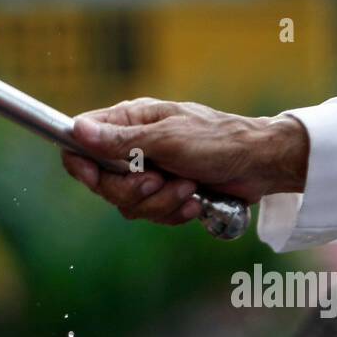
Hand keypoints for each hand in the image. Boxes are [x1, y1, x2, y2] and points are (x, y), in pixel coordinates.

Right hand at [60, 99, 307, 225]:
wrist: (259, 165)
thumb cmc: (216, 140)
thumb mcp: (166, 139)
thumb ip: (120, 140)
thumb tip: (78, 130)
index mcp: (130, 123)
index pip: (82, 142)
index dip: (82, 163)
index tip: (94, 175)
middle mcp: (133, 148)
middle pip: (103, 183)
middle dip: (132, 190)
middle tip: (157, 181)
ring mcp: (148, 172)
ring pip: (128, 204)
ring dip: (160, 202)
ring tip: (187, 187)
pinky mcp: (164, 194)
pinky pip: (151, 214)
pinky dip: (173, 211)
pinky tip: (194, 200)